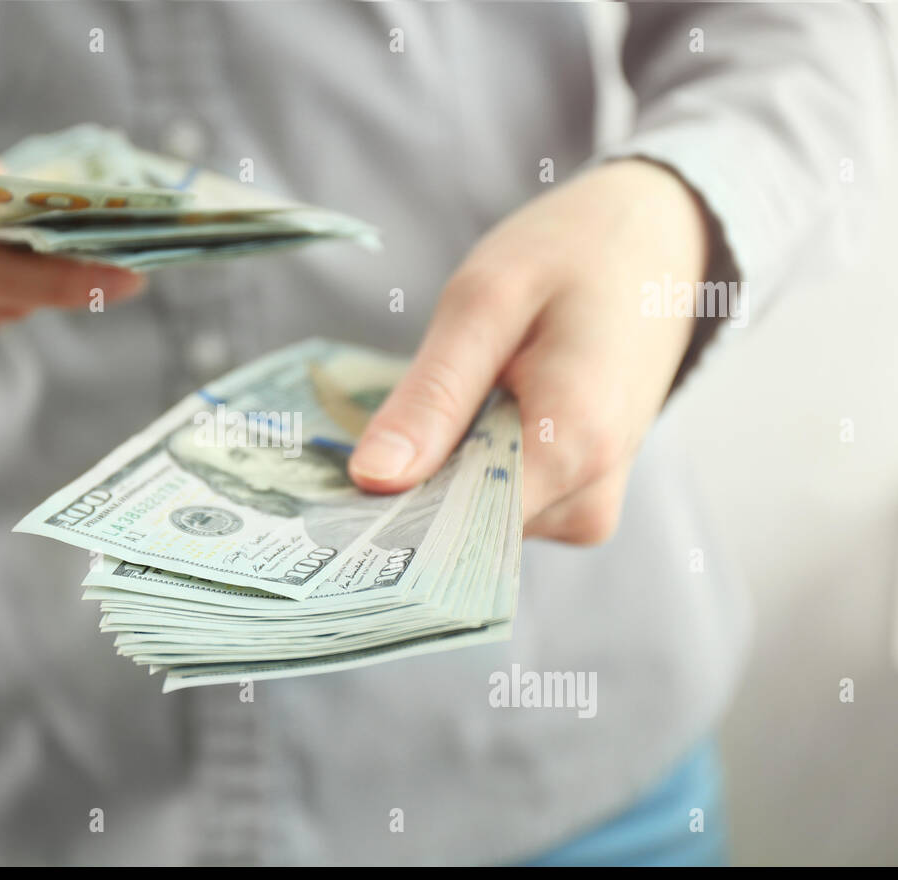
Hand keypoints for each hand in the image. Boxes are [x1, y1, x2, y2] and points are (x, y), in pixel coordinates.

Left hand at [349, 160, 709, 543]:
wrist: (659, 241)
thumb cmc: (573, 255)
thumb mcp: (485, 302)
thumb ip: (432, 397)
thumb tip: (371, 479)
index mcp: (575, 446)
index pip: (454, 530)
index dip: (387, 513)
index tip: (329, 498)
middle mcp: (590, 497)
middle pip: (463, 531)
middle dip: (408, 489)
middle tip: (362, 436)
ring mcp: (590, 504)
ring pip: (476, 521)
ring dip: (438, 474)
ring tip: (429, 411)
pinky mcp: (580, 496)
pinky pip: (501, 505)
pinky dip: (466, 468)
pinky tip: (461, 422)